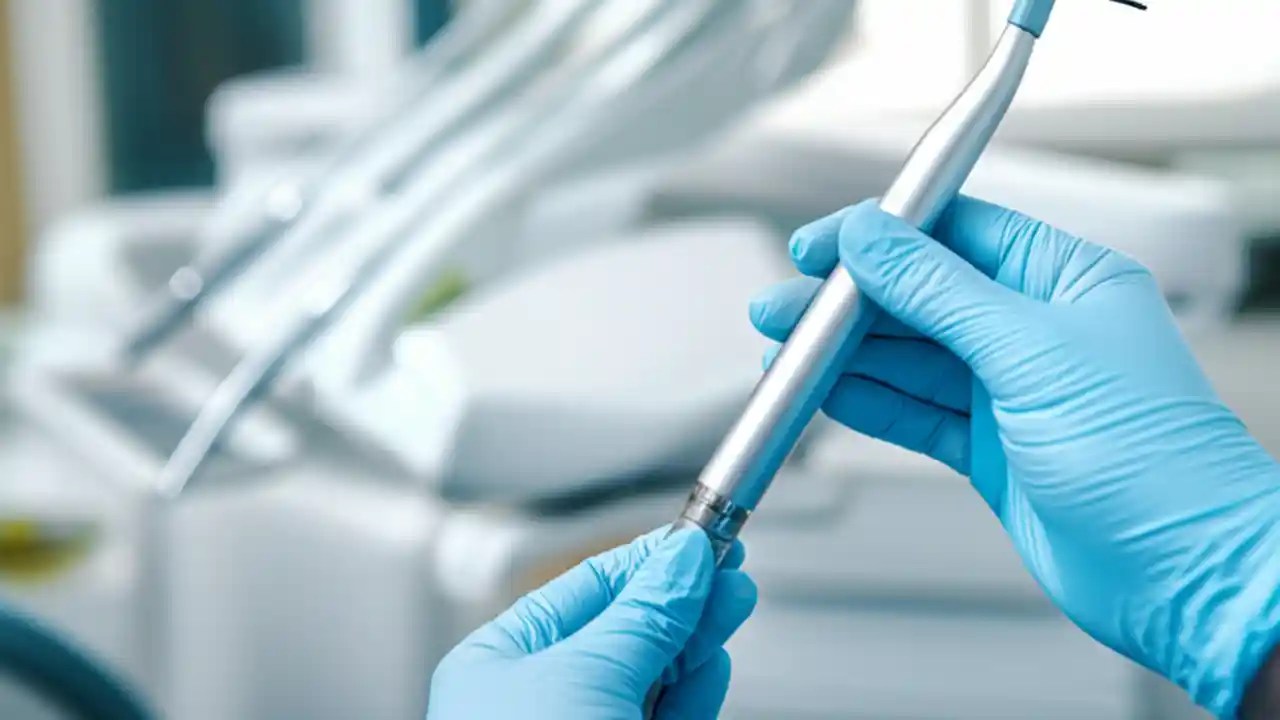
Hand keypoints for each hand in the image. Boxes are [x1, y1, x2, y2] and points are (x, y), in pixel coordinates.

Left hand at [426, 527, 756, 719]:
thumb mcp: (588, 678)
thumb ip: (643, 617)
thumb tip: (681, 559)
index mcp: (498, 665)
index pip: (584, 590)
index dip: (648, 559)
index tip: (701, 535)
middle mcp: (535, 704)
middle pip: (623, 632)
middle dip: (681, 598)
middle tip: (730, 566)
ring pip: (648, 678)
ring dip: (695, 640)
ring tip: (733, 600)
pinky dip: (692, 692)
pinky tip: (712, 662)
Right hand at [750, 197, 1279, 716]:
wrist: (1181, 574)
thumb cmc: (1151, 460)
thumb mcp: (1028, 350)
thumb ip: (937, 290)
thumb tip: (871, 237)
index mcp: (1066, 281)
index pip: (957, 232)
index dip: (881, 234)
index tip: (821, 245)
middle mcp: (1038, 330)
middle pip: (920, 297)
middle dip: (848, 302)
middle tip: (785, 307)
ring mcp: (1012, 393)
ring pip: (909, 358)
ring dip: (845, 354)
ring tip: (787, 349)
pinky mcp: (992, 450)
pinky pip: (914, 413)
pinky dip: (868, 402)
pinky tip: (827, 391)